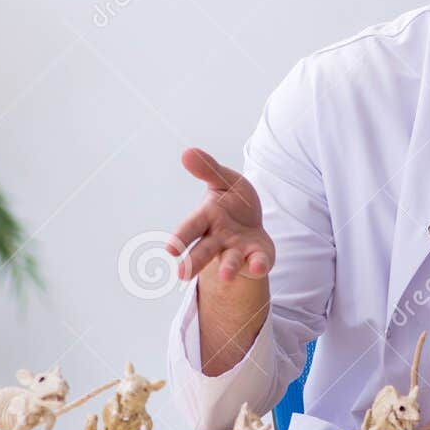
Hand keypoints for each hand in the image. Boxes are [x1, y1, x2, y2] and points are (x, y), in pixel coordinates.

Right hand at [169, 148, 274, 283]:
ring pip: (230, 261)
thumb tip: (187, 152)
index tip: (170, 249)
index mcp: (208, 218)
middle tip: (182, 275)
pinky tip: (258, 266)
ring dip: (227, 268)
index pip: (192, 227)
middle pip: (205, 250)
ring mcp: (237, 250)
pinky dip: (257, 264)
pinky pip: (257, 262)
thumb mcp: (224, 180)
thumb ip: (208, 169)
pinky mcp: (256, 257)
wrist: (253, 223)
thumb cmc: (232, 202)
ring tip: (225, 276)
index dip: (181, 237)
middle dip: (195, 262)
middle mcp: (218, 238)